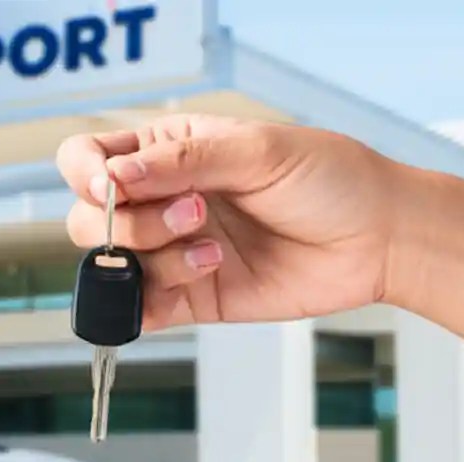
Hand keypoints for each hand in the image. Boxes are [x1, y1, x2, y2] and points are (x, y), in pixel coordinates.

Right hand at [56, 114, 406, 330]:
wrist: (378, 239)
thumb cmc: (329, 179)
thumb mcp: (257, 152)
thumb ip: (181, 163)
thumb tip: (114, 176)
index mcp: (166, 151)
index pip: (86, 158)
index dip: (85, 173)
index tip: (111, 187)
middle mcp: (159, 201)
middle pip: (86, 218)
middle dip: (130, 223)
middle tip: (195, 214)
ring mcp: (170, 251)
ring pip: (110, 265)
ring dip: (154, 256)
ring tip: (213, 249)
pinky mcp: (189, 298)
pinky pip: (140, 308)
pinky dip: (151, 302)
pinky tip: (203, 275)